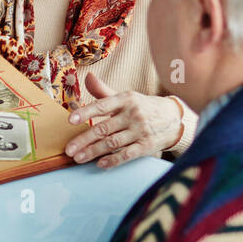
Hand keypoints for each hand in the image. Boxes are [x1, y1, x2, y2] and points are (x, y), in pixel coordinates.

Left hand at [64, 74, 182, 168]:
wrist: (174, 118)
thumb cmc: (143, 107)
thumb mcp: (126, 97)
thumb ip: (104, 91)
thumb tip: (88, 77)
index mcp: (125, 99)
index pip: (102, 105)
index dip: (85, 113)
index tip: (70, 120)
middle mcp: (133, 114)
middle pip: (104, 128)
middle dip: (84, 139)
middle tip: (68, 149)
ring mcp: (140, 131)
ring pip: (112, 143)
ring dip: (93, 152)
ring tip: (78, 158)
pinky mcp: (146, 146)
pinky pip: (127, 154)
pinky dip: (113, 160)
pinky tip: (100, 164)